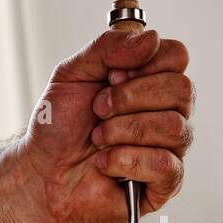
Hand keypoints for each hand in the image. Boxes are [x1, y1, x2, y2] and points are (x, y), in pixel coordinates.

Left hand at [7, 29, 193, 222]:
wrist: (40, 172)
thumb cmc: (59, 125)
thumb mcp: (72, 73)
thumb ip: (108, 47)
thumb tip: (152, 39)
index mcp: (149, 80)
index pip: (177, 56)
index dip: (146, 63)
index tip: (112, 76)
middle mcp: (166, 111)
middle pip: (182, 89)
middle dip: (130, 98)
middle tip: (98, 108)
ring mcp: (169, 147)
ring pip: (174, 127)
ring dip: (123, 130)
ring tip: (97, 138)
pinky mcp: (165, 183)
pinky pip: (167, 165)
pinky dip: (127, 160)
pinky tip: (105, 162)